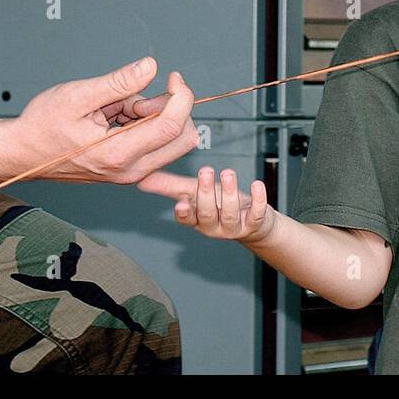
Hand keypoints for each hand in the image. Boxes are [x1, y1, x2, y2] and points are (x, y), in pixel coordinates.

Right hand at [8, 57, 198, 183]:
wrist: (22, 153)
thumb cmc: (42, 126)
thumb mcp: (77, 95)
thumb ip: (117, 82)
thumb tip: (150, 67)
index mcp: (118, 153)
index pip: (173, 126)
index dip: (181, 96)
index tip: (172, 77)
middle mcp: (129, 169)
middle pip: (182, 139)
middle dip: (171, 109)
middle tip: (137, 96)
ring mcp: (129, 173)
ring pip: (170, 142)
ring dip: (154, 117)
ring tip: (115, 108)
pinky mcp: (127, 170)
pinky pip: (153, 147)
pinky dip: (144, 126)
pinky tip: (116, 118)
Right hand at [139, 167, 274, 242]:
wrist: (254, 221)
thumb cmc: (219, 203)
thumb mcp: (192, 192)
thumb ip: (168, 186)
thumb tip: (141, 179)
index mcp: (197, 218)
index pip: (187, 219)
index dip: (185, 213)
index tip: (181, 203)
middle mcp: (214, 226)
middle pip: (207, 214)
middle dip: (206, 193)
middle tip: (206, 171)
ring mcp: (234, 227)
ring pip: (230, 213)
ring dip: (229, 192)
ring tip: (228, 173)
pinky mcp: (255, 223)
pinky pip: (257, 214)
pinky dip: (258, 200)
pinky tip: (257, 185)